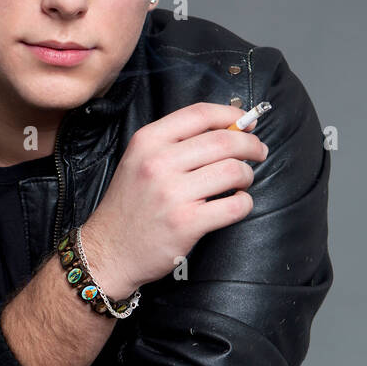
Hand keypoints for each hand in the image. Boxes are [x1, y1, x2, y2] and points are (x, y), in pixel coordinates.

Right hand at [81, 102, 268, 292]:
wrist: (108, 251)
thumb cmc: (130, 207)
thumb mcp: (139, 161)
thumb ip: (175, 143)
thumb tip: (229, 129)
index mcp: (148, 142)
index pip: (200, 114)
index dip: (231, 115)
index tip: (245, 122)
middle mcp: (159, 163)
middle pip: (224, 141)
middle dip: (250, 145)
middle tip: (258, 152)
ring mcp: (173, 194)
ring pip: (233, 171)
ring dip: (247, 175)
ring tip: (243, 182)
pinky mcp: (186, 223)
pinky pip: (234, 206)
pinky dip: (244, 203)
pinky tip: (236, 204)